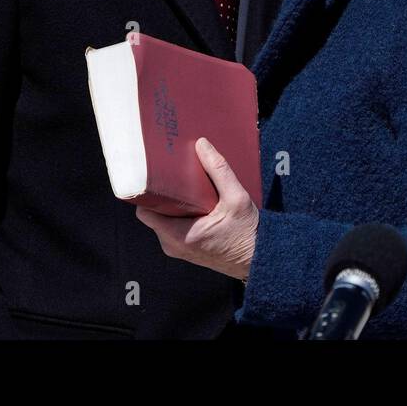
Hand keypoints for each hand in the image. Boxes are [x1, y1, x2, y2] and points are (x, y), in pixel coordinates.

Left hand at [135, 137, 258, 280]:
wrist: (261, 260)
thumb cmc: (248, 234)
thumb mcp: (236, 198)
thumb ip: (218, 170)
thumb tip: (201, 144)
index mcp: (179, 235)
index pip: (145, 211)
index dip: (147, 191)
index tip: (156, 175)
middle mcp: (173, 245)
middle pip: (153, 212)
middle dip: (161, 193)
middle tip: (174, 175)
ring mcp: (178, 249)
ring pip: (163, 219)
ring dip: (171, 203)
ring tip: (186, 187)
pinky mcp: (185, 249)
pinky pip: (172, 227)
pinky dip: (179, 213)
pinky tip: (193, 201)